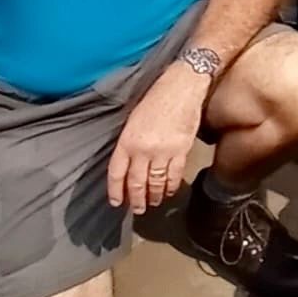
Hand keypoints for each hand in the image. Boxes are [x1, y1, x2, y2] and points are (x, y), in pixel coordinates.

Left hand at [107, 63, 205, 212]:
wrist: (181, 87)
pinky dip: (171, 186)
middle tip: (137, 209)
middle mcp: (143, 150)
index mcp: (127, 141)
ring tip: (153, 203)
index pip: (117, 173)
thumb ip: (129, 143)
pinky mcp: (181, 150)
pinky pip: (174, 175)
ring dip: (154, 196)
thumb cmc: (155, 98)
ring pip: (156, 182)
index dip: (116, 191)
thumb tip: (129, 165)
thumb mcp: (133, 120)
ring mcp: (163, 151)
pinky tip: (169, 191)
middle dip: (136, 199)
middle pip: (137, 182)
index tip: (117, 202)